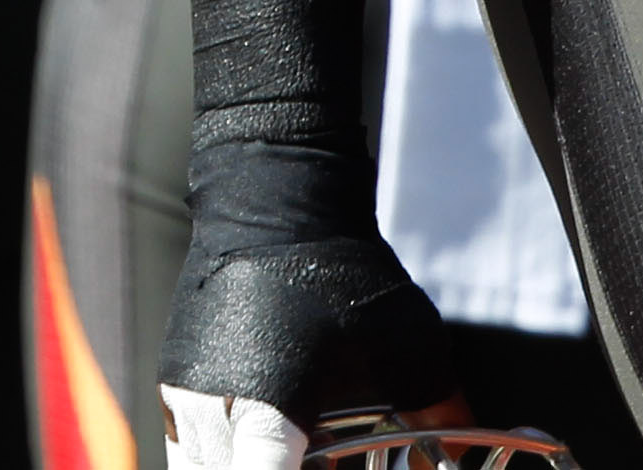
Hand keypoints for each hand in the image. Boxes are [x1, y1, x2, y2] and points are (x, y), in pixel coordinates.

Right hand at [161, 0, 459, 469]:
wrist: (272, 200)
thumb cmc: (340, 270)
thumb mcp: (407, 343)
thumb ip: (439, 407)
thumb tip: (472, 438)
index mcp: (270, 412)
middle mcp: (215, 415)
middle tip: (315, 460)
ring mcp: (182, 402)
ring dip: (243, 469)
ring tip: (299, 452)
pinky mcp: (170, 385)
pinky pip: (189, 451)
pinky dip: (225, 460)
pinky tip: (270, 438)